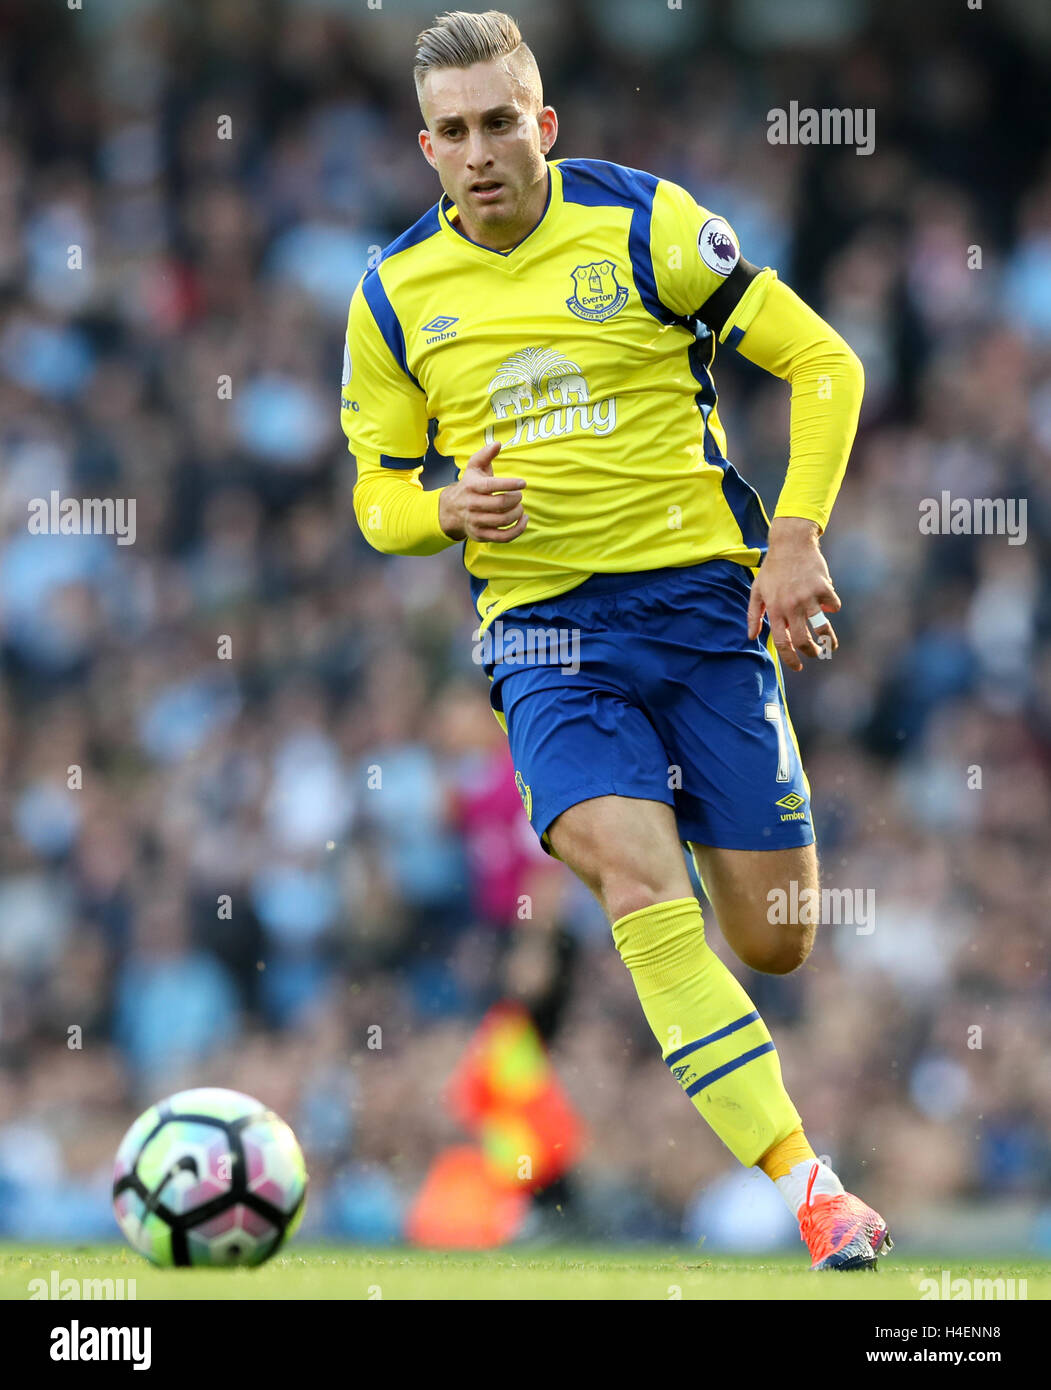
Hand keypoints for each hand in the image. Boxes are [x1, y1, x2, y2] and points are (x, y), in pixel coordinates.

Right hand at [438, 441, 527, 542]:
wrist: (451, 510)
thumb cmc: (469, 486)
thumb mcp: (473, 468)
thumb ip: (485, 454)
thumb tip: (498, 443)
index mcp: (471, 486)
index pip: (492, 486)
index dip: (509, 484)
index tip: (522, 483)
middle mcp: (472, 505)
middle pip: (500, 504)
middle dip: (515, 499)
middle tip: (519, 495)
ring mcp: (475, 522)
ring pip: (503, 520)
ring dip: (517, 513)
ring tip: (519, 506)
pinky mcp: (481, 535)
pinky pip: (503, 537)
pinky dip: (518, 530)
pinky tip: (523, 520)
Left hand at [747, 516, 839, 671]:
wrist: (790, 542)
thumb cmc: (772, 568)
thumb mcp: (757, 590)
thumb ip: (753, 615)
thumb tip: (751, 637)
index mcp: (774, 609)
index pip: (782, 642)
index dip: (791, 659)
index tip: (798, 667)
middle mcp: (791, 606)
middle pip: (803, 641)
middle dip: (811, 653)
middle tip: (815, 655)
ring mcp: (808, 597)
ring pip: (822, 628)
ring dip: (828, 641)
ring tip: (830, 645)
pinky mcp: (823, 587)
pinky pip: (833, 606)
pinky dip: (833, 607)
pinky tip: (829, 605)